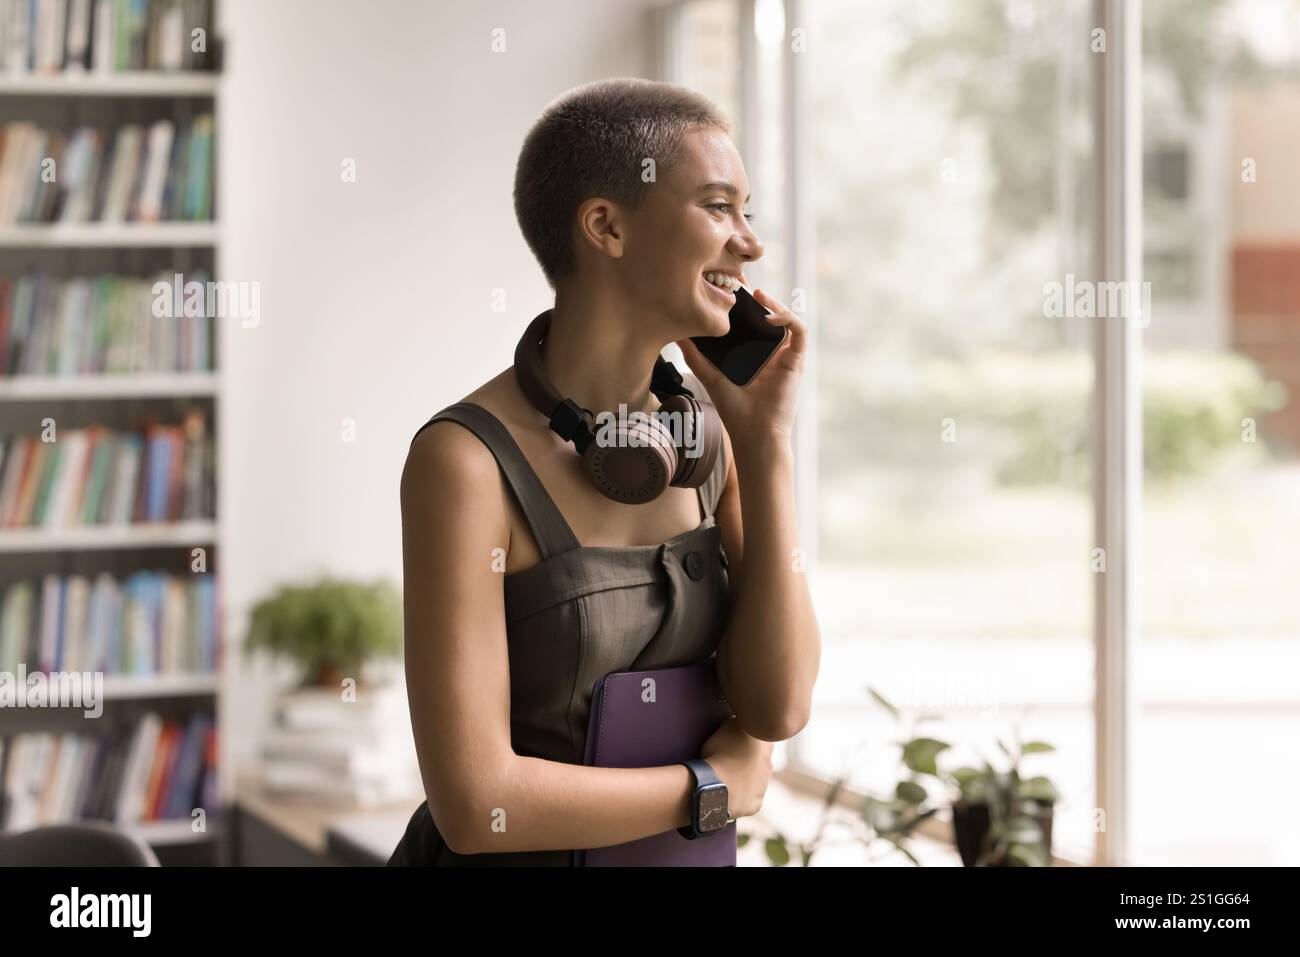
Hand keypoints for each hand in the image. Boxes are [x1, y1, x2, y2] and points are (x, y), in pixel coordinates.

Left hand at [676, 288, 806, 456]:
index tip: (726, 287)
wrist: (755, 435)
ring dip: (774, 303)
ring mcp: (785, 356)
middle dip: (756, 296)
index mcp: (754, 354)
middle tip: (739, 280)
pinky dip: (788, 318)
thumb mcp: (711, 377)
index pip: (751, 321)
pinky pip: (799, 331)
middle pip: (768, 316)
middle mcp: (771, 352)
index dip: (742, 302)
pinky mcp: (796, 361)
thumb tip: (678, 335)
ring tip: (756, 295)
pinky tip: (770, 317)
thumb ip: (696, 357)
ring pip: (786, 318)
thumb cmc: (736, 412)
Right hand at [700, 716, 773, 819]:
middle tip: (729, 758)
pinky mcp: (755, 805)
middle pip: (761, 759)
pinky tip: (727, 792)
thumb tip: (745, 721)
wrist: (713, 787)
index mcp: (765, 744)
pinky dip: (740, 796)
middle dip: (750, 759)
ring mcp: (763, 787)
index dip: (752, 735)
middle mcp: (769, 765)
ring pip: (756, 780)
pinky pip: (749, 799)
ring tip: (725, 778)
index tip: (740, 738)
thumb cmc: (718, 754)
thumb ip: (741, 723)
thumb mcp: (728, 727)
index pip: (764, 736)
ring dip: (745, 778)